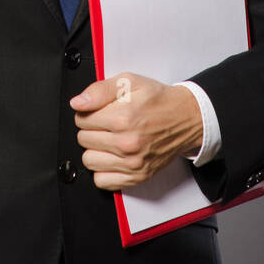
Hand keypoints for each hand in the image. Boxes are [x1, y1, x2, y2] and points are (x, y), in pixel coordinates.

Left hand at [70, 72, 202, 189]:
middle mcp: (127, 143)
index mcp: (123, 117)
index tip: (99, 111)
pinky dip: (103, 170)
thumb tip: (78, 103)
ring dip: (95, 149)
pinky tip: (112, 156)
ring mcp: (132, 162)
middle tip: (106, 123)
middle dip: (90, 129)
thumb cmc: (157, 100)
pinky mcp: (137, 176)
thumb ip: (99, 90)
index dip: (87, 112)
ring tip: (108, 139)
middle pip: (83, 139)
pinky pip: (102, 181)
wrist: (185, 118)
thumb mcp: (129, 82)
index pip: (81, 119)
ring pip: (89, 160)